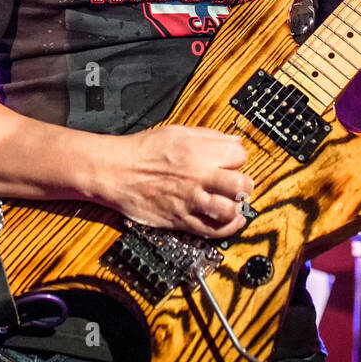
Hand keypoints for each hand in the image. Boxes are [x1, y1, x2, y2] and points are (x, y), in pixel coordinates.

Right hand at [103, 126, 253, 237]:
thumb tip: (234, 140)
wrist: (116, 171)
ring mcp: (191, 201)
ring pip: (230, 210)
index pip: (240, 154)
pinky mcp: (182, 220)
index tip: (232, 161)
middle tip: (238, 184)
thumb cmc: (143, 151)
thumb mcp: (178, 132)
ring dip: (237, 207)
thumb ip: (209, 136)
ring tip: (234, 203)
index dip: (238, 157)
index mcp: (200, 152)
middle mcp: (199, 177)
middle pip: (242, 184)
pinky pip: (212, 230)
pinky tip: (232, 222)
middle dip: (245, 184)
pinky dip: (227, 228)